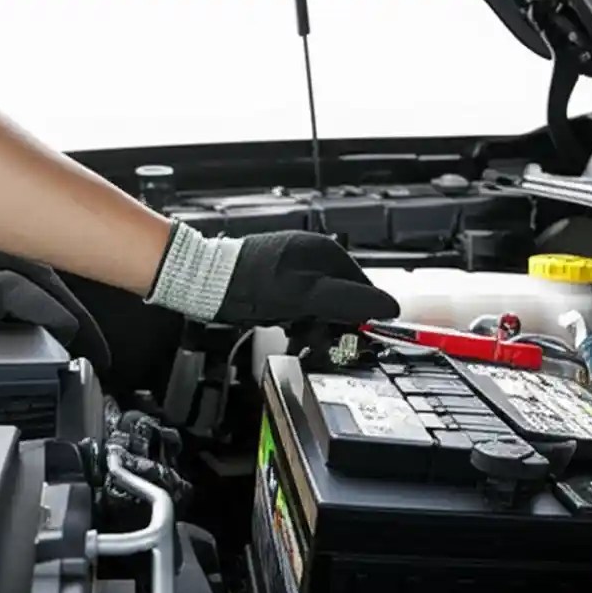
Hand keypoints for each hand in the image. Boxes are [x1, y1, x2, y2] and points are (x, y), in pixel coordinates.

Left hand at [145, 223, 399, 326]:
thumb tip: (387, 306)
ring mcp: (292, 264)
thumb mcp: (308, 298)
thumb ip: (350, 302)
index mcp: (324, 252)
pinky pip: (299, 304)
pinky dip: (296, 320)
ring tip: (297, 336)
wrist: (204, 284)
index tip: (352, 337)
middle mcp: (310, 253)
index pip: (362, 288)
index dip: (359, 316)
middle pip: (340, 296)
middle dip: (332, 323)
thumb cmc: (250, 287)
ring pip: (319, 303)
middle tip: (316, 340)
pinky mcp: (275, 277)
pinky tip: (285, 328)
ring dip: (313, 325)